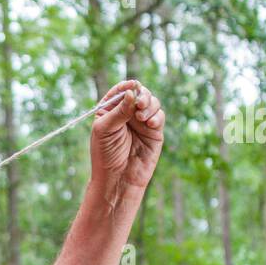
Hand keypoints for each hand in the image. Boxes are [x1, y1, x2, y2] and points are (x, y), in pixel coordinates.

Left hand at [89, 79, 164, 195]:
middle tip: (140, 104)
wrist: (119, 178)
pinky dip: (157, 116)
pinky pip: (160, 116)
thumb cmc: (106, 154)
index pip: (120, 91)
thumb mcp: (105, 130)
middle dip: (142, 95)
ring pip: (152, 102)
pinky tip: (151, 124)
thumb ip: (118, 111)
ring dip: (149, 105)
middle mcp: (126, 113)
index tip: (133, 86)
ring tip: (142, 117)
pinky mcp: (154, 131)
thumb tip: (131, 92)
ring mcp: (141, 121)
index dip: (127, 86)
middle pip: (139, 93)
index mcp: (110, 110)